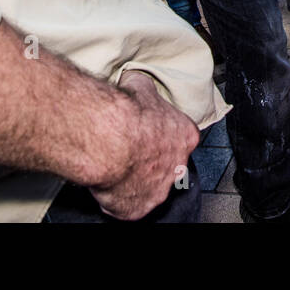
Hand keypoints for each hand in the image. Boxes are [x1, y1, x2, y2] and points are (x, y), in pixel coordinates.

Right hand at [87, 70, 200, 219]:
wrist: (109, 138)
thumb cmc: (127, 112)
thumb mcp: (140, 85)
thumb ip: (144, 88)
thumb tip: (137, 80)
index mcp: (185, 135)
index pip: (180, 137)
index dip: (160, 134)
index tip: (145, 131)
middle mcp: (177, 166)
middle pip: (167, 164)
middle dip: (150, 159)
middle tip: (128, 148)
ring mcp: (158, 190)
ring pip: (148, 187)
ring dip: (133, 178)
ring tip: (114, 164)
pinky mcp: (136, 209)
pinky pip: (125, 206)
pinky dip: (114, 197)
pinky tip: (105, 181)